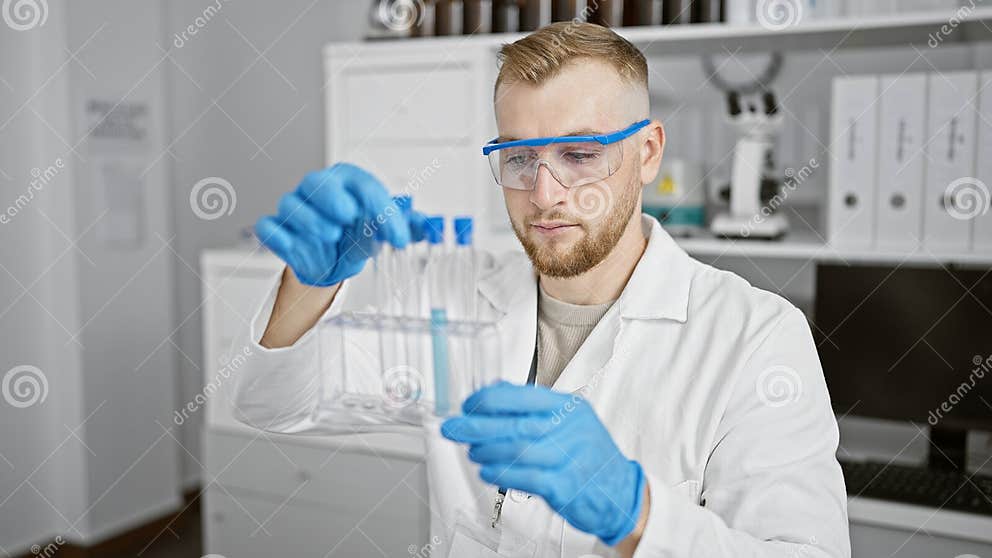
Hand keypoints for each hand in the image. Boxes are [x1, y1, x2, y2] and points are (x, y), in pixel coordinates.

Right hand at [255, 163, 425, 286]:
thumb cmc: (358, 236)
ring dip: (312, 223)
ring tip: (331, 238)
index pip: (366, 188)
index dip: (384, 213)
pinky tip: (301, 250)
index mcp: (349, 181)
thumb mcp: (385, 232)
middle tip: (348, 217)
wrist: (333, 259)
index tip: (399, 239)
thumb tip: (427, 226)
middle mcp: (318, 188)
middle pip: (317, 182)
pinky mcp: (275, 228)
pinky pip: (269, 228)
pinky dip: (282, 240)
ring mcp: (294, 207)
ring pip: (292, 206)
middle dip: (331, 198)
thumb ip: (408, 227)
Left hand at [441, 381, 646, 545]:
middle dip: (476, 426)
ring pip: (517, 451)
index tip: (468, 405)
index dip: (489, 400)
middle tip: (453, 427)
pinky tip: (487, 471)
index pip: (522, 396)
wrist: (621, 492)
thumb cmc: (589, 455)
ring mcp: (569, 458)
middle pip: (515, 424)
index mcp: (568, 407)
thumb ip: (533, 406)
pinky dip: (501, 474)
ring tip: (473, 452)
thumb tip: (493, 390)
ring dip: (486, 451)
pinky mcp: (565, 486)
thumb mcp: (570, 420)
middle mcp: (570, 429)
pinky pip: (525, 478)